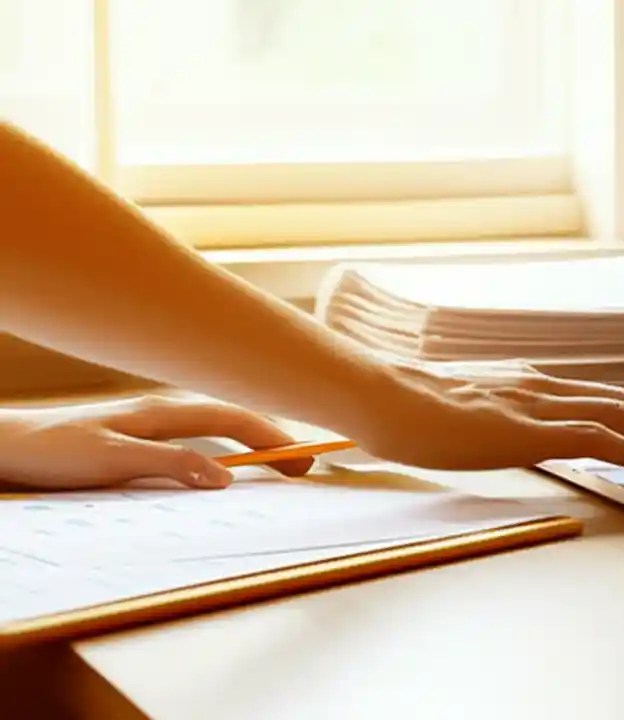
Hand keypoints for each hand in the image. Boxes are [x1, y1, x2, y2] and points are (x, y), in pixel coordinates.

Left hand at [0, 395, 311, 490]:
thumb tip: (226, 475)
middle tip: (303, 463)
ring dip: (249, 441)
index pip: (233, 419)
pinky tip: (224, 460)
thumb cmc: (51, 450)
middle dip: (272, 436)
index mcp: (161, 412)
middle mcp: (161, 411)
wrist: (7, 444)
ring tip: (276, 461)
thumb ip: (170, 464)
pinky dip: (223, 445)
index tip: (304, 456)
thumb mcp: (112, 460)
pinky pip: (195, 436)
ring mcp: (150, 422)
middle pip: (232, 418)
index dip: (273, 436)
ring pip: (215, 425)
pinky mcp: (137, 435)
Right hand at [360, 359, 623, 476]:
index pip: (601, 394)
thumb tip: (497, 434)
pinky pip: (597, 438)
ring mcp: (535, 404)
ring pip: (622, 416)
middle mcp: (539, 386)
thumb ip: (490, 418)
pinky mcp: (527, 430)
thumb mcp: (461, 412)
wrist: (376, 397)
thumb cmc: (404, 410)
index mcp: (526, 382)